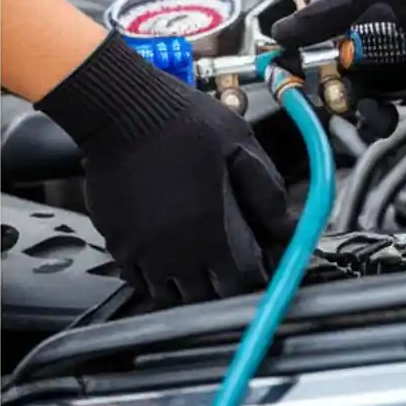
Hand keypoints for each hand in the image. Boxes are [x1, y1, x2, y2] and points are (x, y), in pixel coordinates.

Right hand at [38, 35, 292, 305]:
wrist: (125, 111)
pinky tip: (168, 252)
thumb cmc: (184, 123)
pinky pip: (137, 278)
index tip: (261, 263)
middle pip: (206, 295)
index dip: (256, 276)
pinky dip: (155, 275)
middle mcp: (174, 251)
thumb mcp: (242, 148)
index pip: (241, 283)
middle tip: (232, 260)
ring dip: (188, 283)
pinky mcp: (116, 242)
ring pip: (169, 292)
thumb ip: (266, 192)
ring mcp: (141, 251)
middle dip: (223, 282)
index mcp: (211, 231)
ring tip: (201, 259)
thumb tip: (288, 225)